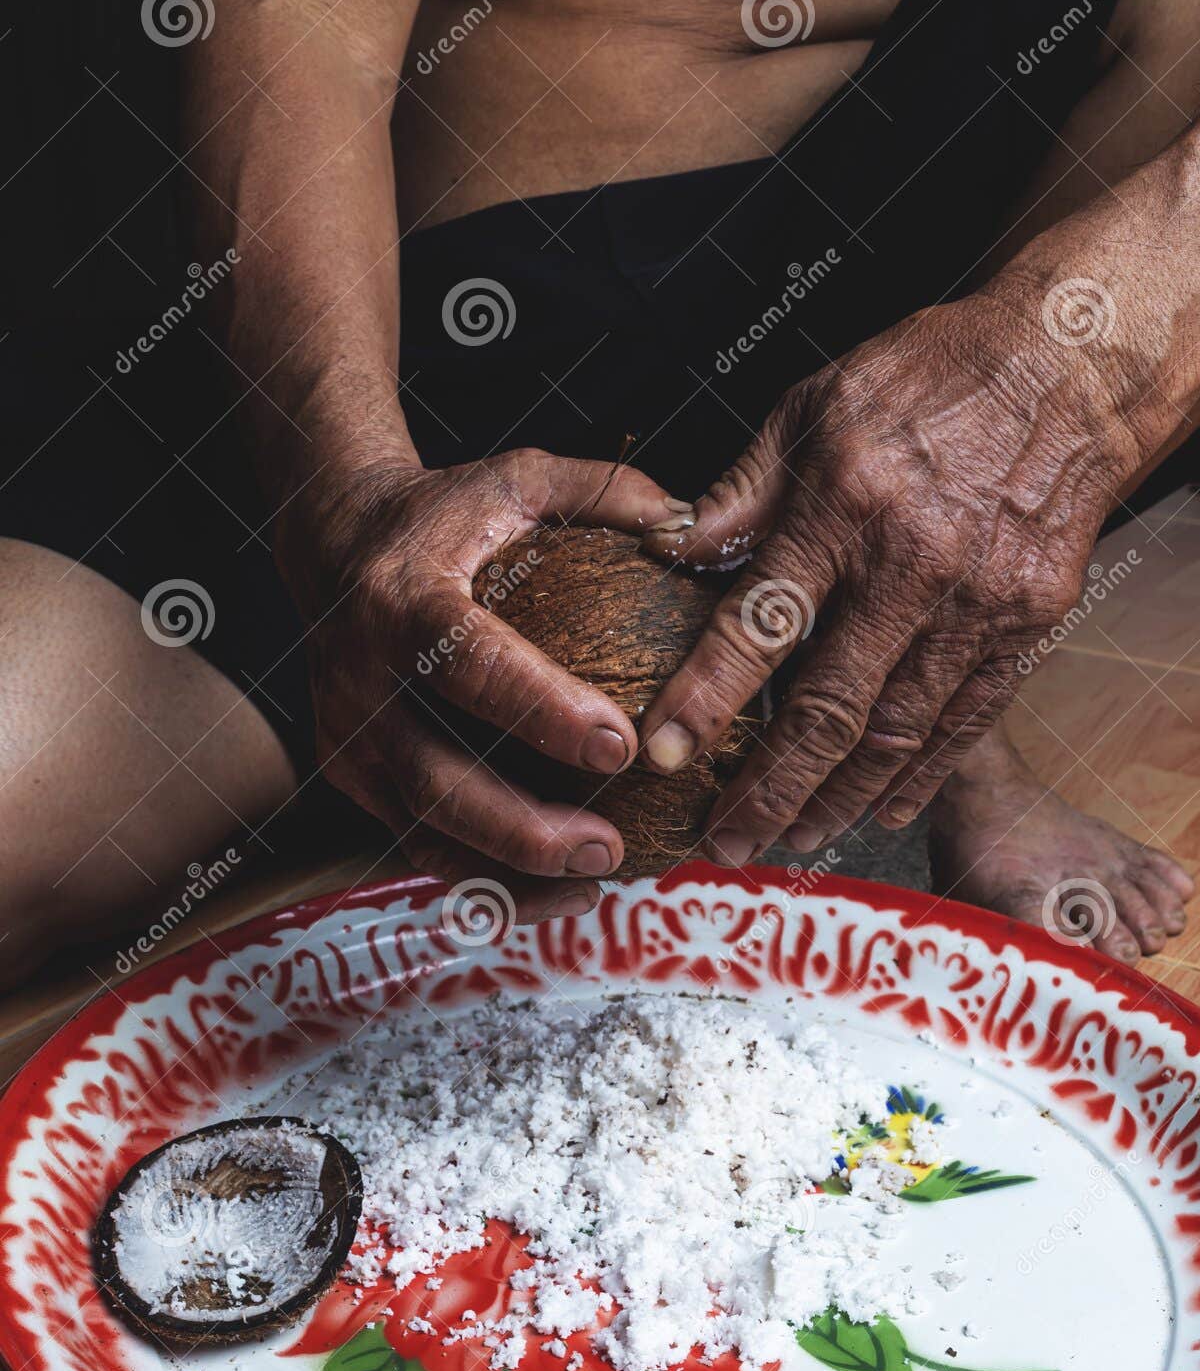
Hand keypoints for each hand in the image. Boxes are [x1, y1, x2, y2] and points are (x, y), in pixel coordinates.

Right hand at [276, 448, 685, 915]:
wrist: (331, 542)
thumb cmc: (442, 515)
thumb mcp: (517, 479)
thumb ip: (607, 492)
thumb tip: (696, 528)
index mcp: (402, 601)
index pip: (468, 663)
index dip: (541, 710)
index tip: (620, 745)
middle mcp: (361, 678)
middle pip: (435, 778)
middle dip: (523, 827)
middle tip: (608, 847)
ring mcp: (349, 738)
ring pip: (424, 830)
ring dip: (510, 870)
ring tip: (593, 878)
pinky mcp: (353, 776)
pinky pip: (420, 844)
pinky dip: (487, 880)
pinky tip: (557, 892)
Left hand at [637, 287, 1144, 861]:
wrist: (1066, 366)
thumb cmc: (927, 379)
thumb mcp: (814, 405)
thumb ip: (745, 490)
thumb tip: (675, 550)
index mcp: (844, 505)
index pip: (759, 622)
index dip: (708, 697)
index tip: (664, 757)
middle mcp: (912, 564)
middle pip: (829, 706)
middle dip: (771, 787)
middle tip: (727, 842)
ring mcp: (979, 600)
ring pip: (898, 730)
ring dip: (839, 796)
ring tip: (792, 840)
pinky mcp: (1030, 621)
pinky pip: (967, 719)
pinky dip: (921, 772)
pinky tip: (880, 806)